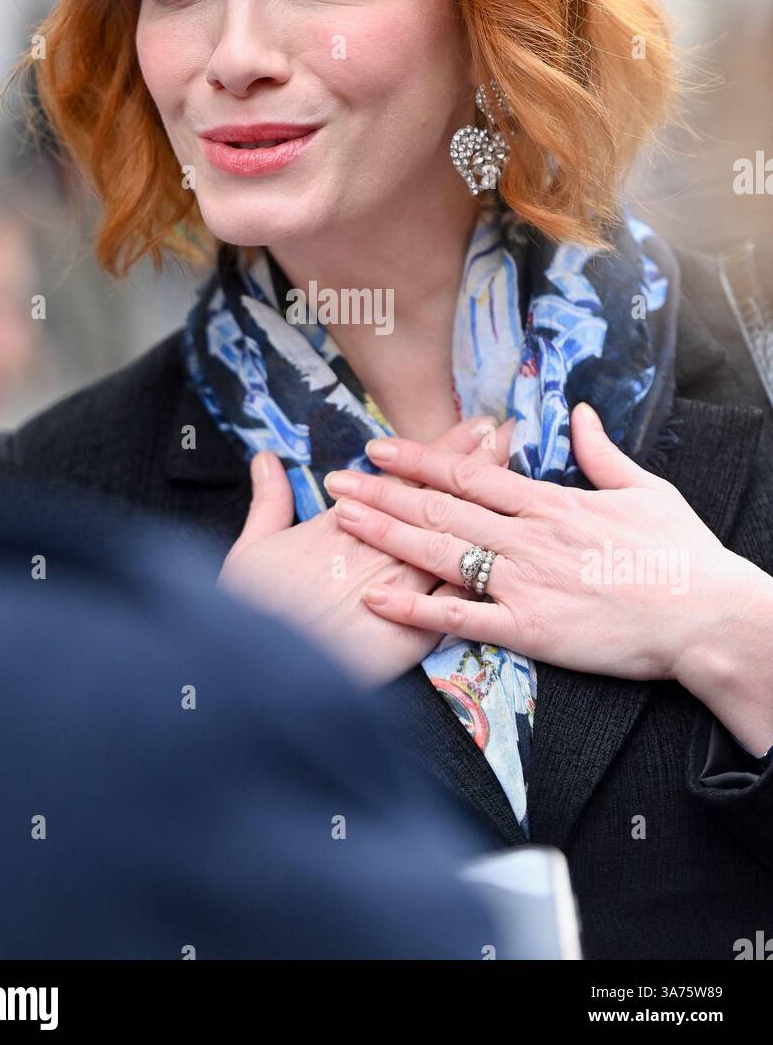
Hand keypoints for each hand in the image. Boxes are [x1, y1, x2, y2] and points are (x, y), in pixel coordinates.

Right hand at [218, 414, 514, 686]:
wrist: (252, 678)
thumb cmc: (247, 614)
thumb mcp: (249, 553)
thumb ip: (266, 503)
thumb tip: (265, 458)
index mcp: (341, 530)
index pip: (402, 481)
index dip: (438, 452)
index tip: (471, 425)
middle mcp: (378, 554)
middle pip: (436, 502)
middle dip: (474, 466)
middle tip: (507, 432)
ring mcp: (397, 594)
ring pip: (454, 543)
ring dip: (488, 510)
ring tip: (517, 484)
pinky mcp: (408, 640)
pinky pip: (456, 605)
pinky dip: (484, 578)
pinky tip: (513, 560)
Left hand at [325, 402, 740, 684]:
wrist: (707, 616)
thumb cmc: (681, 554)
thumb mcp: (644, 489)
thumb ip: (599, 452)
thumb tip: (578, 413)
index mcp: (550, 503)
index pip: (469, 473)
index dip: (418, 459)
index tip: (379, 448)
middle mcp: (527, 537)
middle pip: (440, 507)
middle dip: (383, 492)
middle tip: (336, 479)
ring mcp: (524, 583)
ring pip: (439, 552)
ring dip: (385, 534)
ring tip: (341, 520)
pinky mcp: (529, 630)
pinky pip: (459, 618)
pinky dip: (413, 608)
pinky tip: (375, 599)